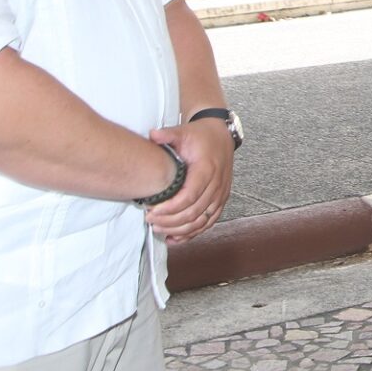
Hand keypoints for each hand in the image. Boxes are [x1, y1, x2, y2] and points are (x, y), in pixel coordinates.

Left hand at [144, 118, 234, 244]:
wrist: (221, 136)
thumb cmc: (201, 136)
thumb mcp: (183, 132)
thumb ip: (168, 135)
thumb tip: (153, 135)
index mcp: (207, 169)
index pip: (190, 195)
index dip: (171, 207)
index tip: (152, 211)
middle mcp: (217, 184)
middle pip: (195, 212)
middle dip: (171, 221)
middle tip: (151, 221)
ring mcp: (220, 194)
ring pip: (202, 221)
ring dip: (180, 230)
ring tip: (159, 230)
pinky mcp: (220, 201)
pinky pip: (208, 222)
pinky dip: (192, 233)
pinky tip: (176, 238)